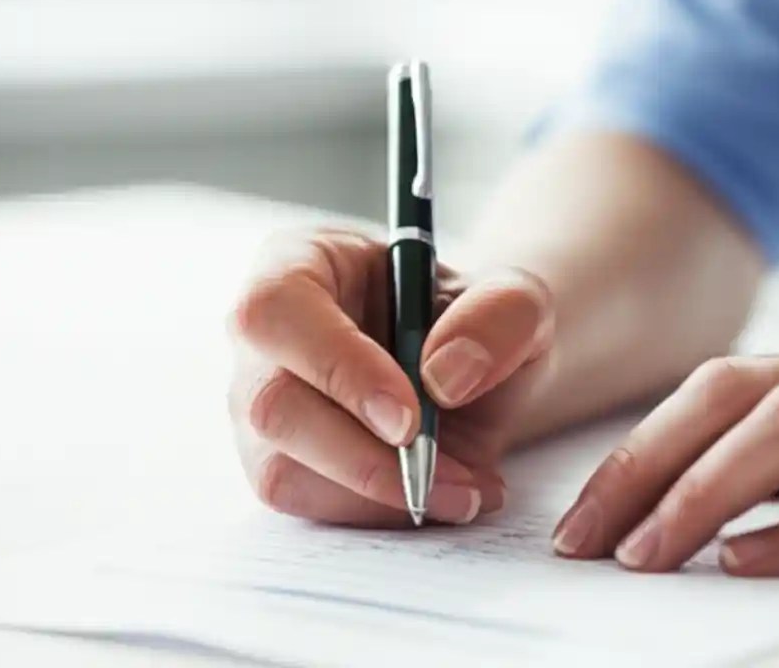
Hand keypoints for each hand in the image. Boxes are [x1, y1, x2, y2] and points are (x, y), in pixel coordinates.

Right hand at [227, 228, 554, 526]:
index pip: (276, 311)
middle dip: (364, 456)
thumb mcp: (516, 299)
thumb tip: (444, 378)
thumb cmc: (476, 321)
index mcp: (298, 264)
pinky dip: (383, 514)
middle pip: (272, 406)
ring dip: (380, 497)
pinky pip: (311, 507)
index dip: (336, 368)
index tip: (410, 420)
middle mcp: (264, 338)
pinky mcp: (281, 464)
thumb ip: (498, 317)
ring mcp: (261, 407)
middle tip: (449, 476)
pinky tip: (445, 496)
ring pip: (283, 471)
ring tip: (465, 489)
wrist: (474, 371)